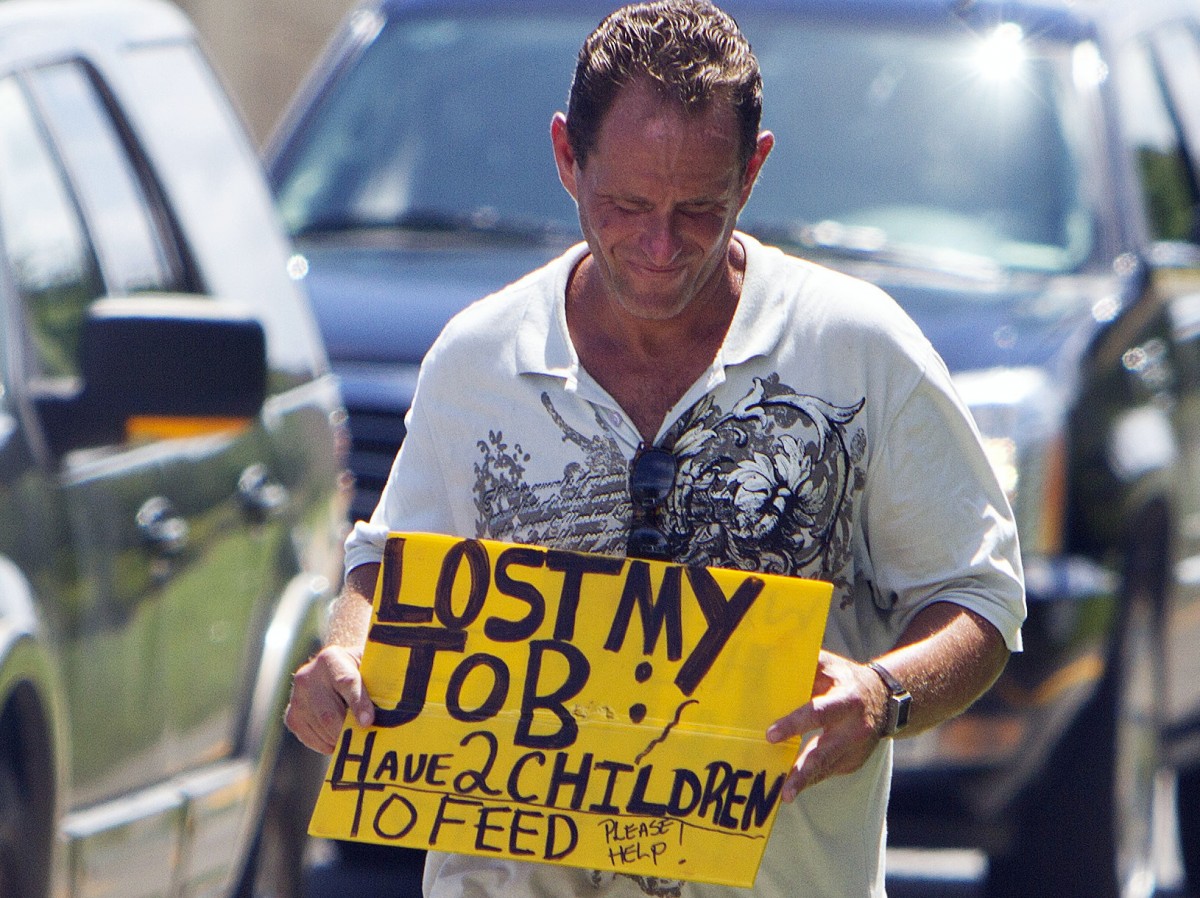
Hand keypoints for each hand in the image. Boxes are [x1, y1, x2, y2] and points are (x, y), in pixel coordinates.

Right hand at [284, 644, 374, 753]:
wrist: (332, 667)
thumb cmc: (360, 668)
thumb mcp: (369, 663)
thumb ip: (381, 677)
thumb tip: (404, 698)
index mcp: (331, 658)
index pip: (346, 682)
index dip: (358, 704)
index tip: (368, 722)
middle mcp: (308, 676)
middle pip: (330, 713)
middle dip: (349, 729)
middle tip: (365, 739)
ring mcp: (296, 697)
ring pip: (321, 727)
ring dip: (340, 738)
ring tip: (355, 739)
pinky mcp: (291, 715)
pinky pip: (309, 737)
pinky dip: (326, 744)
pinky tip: (338, 740)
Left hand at [765, 649, 887, 800]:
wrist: (886, 700)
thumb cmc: (845, 679)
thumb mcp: (831, 665)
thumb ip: (808, 662)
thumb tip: (774, 653)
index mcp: (847, 700)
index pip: (818, 713)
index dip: (795, 723)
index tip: (771, 735)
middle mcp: (854, 728)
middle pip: (825, 752)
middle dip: (804, 770)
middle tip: (784, 788)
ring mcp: (855, 749)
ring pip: (826, 769)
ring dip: (804, 782)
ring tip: (784, 796)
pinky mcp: (853, 763)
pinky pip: (827, 772)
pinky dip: (810, 780)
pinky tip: (791, 787)